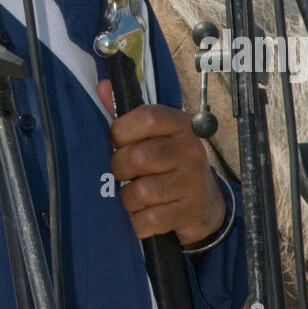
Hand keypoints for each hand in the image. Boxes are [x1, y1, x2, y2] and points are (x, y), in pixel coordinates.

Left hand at [97, 79, 224, 246]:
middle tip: (119, 174)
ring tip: (129, 197)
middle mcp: (190, 149)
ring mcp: (192, 182)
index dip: (121, 130)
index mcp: (179, 124)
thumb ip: (125, 114)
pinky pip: (150, 219)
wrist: (205, 201)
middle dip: (119, 170)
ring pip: (141, 191)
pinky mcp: (190, 212)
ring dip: (126, 199)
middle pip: (138, 157)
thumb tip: (102, 87)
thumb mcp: (153, 135)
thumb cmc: (168, 162)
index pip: (147, 117)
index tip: (114, 141)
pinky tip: (139, 216)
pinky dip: (136, 222)